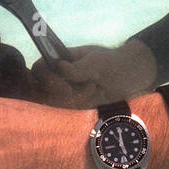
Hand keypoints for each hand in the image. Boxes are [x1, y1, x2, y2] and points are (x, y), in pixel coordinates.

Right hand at [31, 40, 157, 108]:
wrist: (129, 77)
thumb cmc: (111, 62)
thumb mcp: (97, 62)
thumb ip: (78, 68)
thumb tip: (59, 67)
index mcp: (60, 59)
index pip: (39, 69)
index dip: (46, 78)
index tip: (66, 84)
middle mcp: (58, 75)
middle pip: (43, 90)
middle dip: (66, 92)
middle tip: (89, 85)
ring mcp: (64, 90)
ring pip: (57, 102)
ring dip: (78, 98)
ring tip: (95, 87)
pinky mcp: (73, 103)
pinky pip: (69, 109)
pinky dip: (84, 103)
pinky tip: (96, 93)